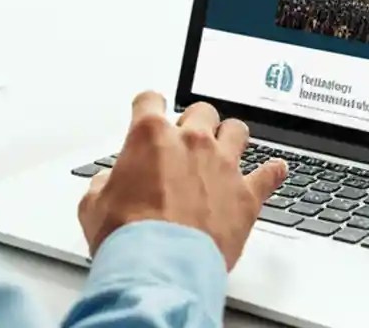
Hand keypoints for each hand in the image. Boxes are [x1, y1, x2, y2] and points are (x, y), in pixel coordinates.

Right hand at [77, 92, 288, 269]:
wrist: (161, 268)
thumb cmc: (129, 237)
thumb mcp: (93, 206)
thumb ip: (103, 184)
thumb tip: (106, 184)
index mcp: (151, 136)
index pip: (150, 100)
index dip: (148, 106)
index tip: (149, 112)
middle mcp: (191, 142)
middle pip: (200, 111)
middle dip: (193, 123)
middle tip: (185, 143)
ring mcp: (223, 165)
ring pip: (237, 130)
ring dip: (229, 138)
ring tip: (223, 151)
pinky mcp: (246, 194)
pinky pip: (269, 174)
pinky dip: (272, 172)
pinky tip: (274, 171)